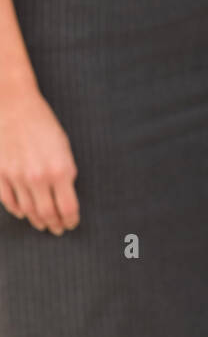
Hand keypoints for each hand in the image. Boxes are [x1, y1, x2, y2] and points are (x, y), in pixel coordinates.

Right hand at [0, 85, 78, 233]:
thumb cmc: (43, 122)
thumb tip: (65, 193)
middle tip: (58, 229)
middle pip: (47, 214)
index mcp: (61, 169)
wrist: (15, 106)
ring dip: (37, 220)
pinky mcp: (1, 175)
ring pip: (28, 211)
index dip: (70, 220)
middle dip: (54, 224)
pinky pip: (9, 201)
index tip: (71, 223)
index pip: (68, 207)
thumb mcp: (63, 146)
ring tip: (43, 224)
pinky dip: (17, 210)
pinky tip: (23, 212)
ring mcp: (17, 178)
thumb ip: (65, 172)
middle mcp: (39, 177)